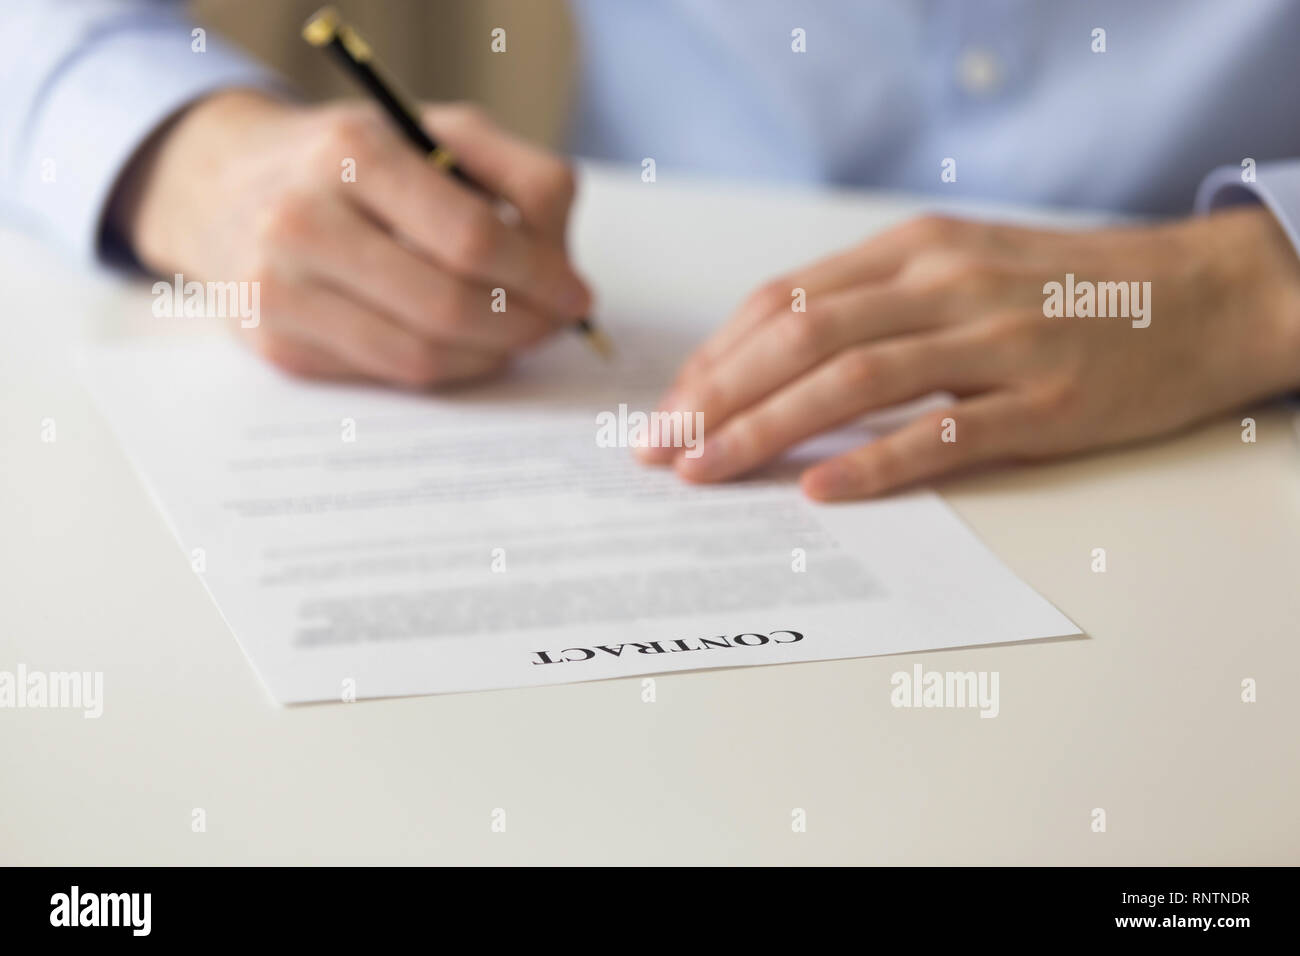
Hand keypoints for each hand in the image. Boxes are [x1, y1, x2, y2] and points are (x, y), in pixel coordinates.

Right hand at [109, 91, 590, 385]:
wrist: (228, 185)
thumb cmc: (357, 162)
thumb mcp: (439, 134)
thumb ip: (522, 179)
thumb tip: (566, 274)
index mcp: (352, 153)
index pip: (471, 237)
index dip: (539, 276)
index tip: (576, 294)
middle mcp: (302, 221)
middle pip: (448, 307)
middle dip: (522, 325)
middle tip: (554, 325)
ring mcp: (279, 291)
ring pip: (420, 356)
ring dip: (489, 357)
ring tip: (517, 337)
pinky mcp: (275, 346)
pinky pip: (386, 376)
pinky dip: (444, 370)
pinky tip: (464, 346)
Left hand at [642, 207, 1299, 498]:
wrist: (1203, 294)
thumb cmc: (1068, 288)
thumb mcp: (961, 266)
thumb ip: (875, 301)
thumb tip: (773, 357)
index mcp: (916, 249)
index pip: (785, 302)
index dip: (715, 357)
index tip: (670, 408)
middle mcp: (945, 285)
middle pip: (801, 339)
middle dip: (715, 397)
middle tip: (658, 450)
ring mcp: (995, 343)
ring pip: (854, 380)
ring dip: (767, 427)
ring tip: (705, 470)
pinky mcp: (1044, 402)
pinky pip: (942, 433)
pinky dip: (873, 463)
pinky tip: (818, 491)